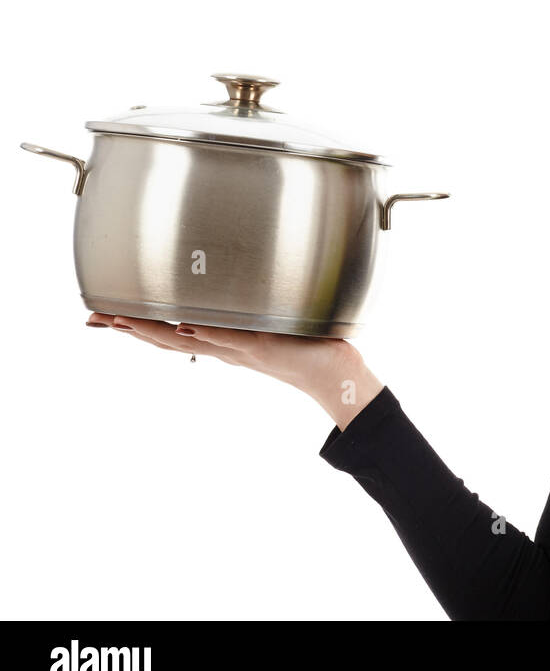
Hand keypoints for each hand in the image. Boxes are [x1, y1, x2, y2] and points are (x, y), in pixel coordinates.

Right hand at [85, 312, 381, 428]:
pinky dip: (208, 333)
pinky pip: (231, 338)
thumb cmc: (306, 347)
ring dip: (156, 331)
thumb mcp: (267, 327)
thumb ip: (247, 316)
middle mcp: (226, 349)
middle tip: (94, 318)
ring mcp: (242, 349)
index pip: (170, 334)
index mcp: (222, 343)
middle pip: (167, 340)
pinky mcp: (265, 346)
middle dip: (129, 328)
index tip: (103, 315)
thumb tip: (232, 296)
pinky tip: (186, 327)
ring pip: (191, 340)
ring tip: (122, 320)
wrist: (335, 374)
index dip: (135, 326)